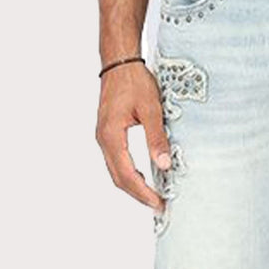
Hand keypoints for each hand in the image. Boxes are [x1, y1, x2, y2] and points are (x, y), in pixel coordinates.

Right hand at [95, 63, 170, 207]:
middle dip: (138, 194)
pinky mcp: (108, 134)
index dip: (143, 192)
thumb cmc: (134, 81)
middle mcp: (104, 140)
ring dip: (133, 186)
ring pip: (116, 171)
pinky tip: (144, 176)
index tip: (159, 203)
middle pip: (118, 178)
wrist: (119, 63)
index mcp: (112, 136)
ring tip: (153, 195)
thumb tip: (164, 164)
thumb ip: (157, 138)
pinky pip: (116, 161)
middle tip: (158, 205)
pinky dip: (130, 173)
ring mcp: (104, 138)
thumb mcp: (152, 109)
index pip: (127, 174)